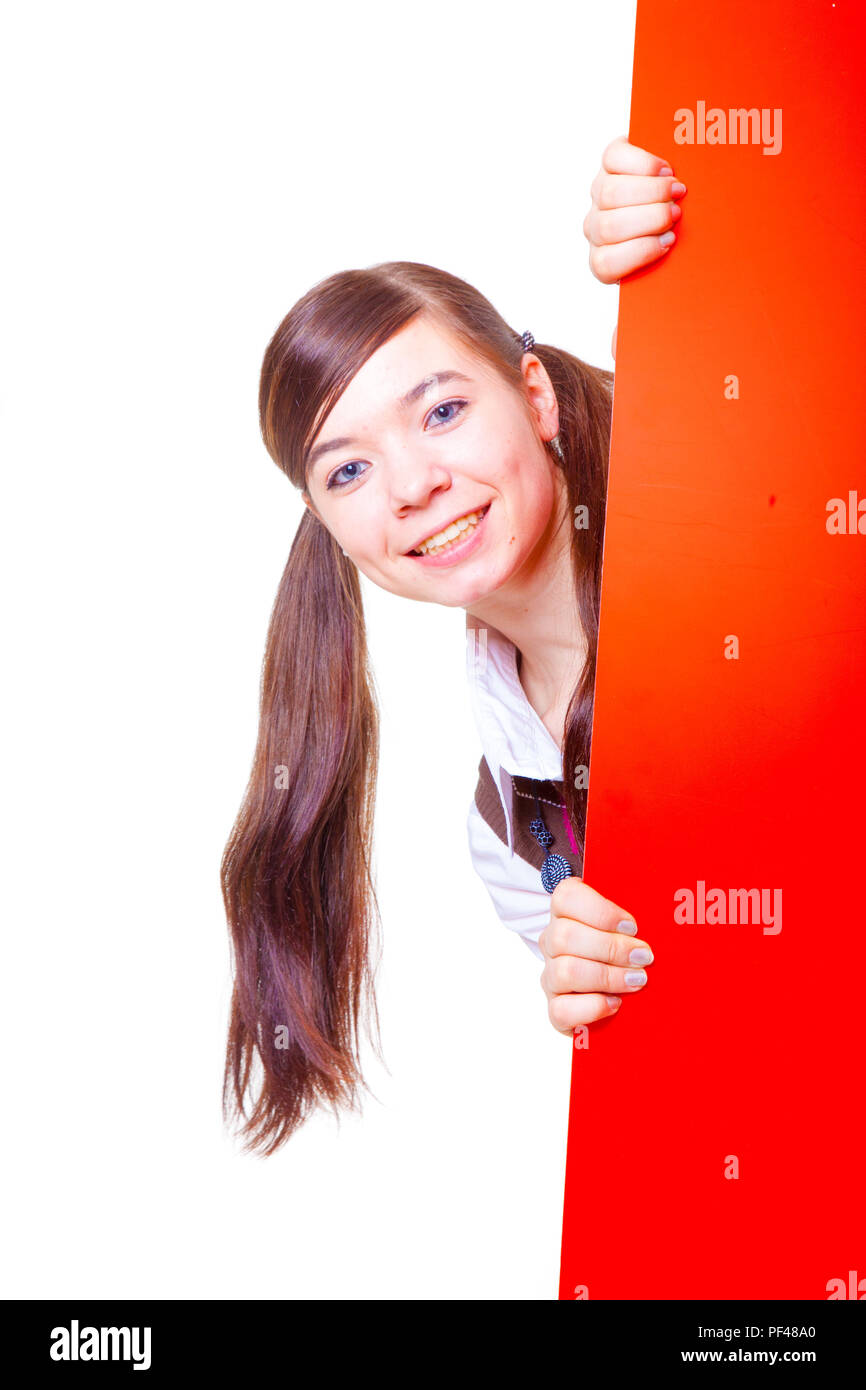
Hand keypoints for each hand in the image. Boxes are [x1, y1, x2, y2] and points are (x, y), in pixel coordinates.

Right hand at [537, 876, 653, 1034]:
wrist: (625, 995)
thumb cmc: (631, 951)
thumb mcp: (633, 926)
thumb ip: (639, 916)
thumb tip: (662, 911)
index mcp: (567, 911)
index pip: (566, 896)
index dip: (600, 911)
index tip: (633, 926)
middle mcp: (552, 941)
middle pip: (564, 936)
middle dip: (611, 948)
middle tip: (644, 957)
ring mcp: (550, 977)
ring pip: (564, 972)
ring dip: (606, 977)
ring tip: (637, 980)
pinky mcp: (556, 1010)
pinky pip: (561, 1010)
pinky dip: (593, 1007)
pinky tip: (616, 1003)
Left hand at [584, 134, 686, 357]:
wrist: (684, 202)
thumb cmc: (676, 255)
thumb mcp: (665, 287)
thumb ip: (645, 320)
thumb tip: (618, 352)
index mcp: (607, 264)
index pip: (604, 265)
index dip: (636, 254)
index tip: (668, 246)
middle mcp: (599, 229)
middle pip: (605, 226)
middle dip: (645, 219)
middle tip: (677, 214)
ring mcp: (602, 192)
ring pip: (608, 191)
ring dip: (647, 191)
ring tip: (677, 190)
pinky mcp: (612, 158)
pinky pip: (614, 156)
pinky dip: (642, 160)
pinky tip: (664, 167)